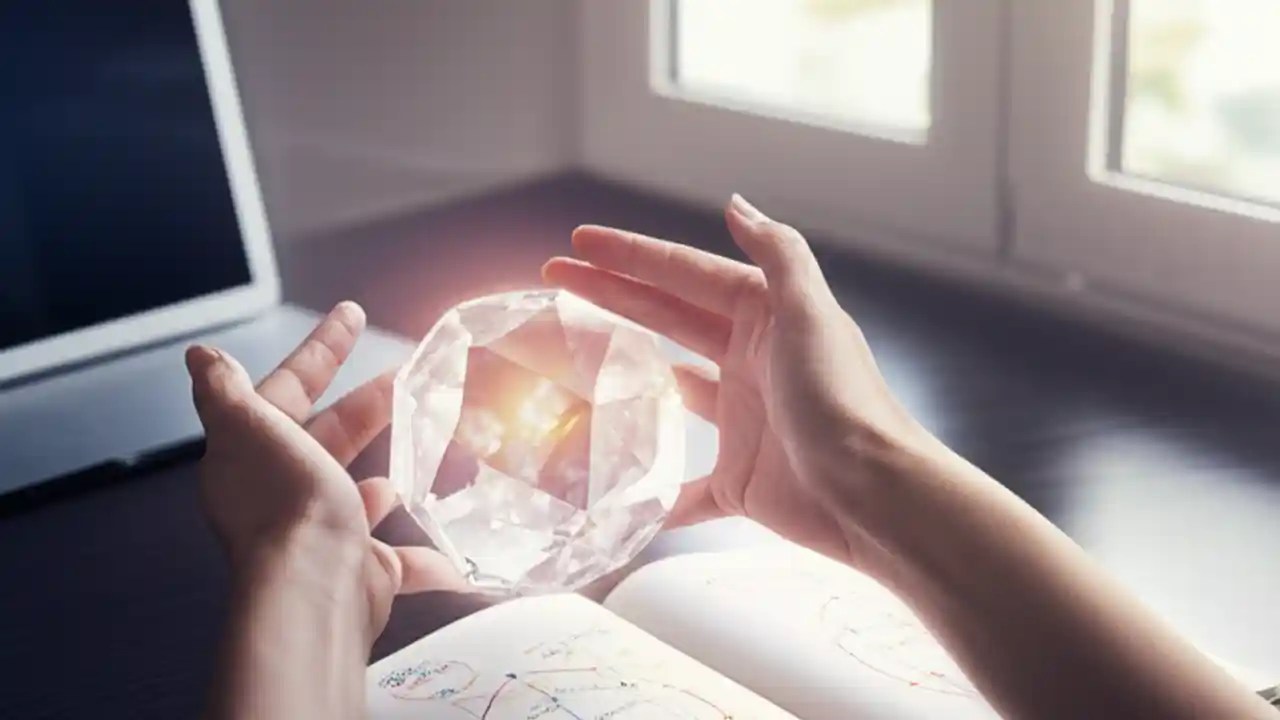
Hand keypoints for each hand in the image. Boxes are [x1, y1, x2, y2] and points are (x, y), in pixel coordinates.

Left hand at [187, 302, 465, 641]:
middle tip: (412, 375)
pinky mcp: (360, 572)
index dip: (319, 352)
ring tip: (431, 448)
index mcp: (256, 455)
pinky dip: (425, 555)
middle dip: (372, 405)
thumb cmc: (287, 505)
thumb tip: (200, 356)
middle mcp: (285, 494)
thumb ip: (227, 393)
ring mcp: (324, 534)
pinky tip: (451, 543)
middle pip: (333, 437)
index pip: (288, 389)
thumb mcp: (249, 430)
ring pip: (363, 495)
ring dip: (391, 478)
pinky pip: (399, 557)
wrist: (315, 592)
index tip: (352, 315)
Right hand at [542, 196, 938, 570]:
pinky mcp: (738, 481)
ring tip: (576, 362)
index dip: (631, 255)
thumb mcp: (809, 315)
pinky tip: (620, 493)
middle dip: (611, 296)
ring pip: (673, 392)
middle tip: (555, 279)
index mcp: (764, 318)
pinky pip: (685, 487)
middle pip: (666, 319)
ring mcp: (741, 422)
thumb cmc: (842, 402)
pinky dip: (657, 494)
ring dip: (630, 377)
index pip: (684, 275)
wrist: (874, 495)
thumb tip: (735, 202)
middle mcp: (749, 363)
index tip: (579, 242)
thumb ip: (777, 255)